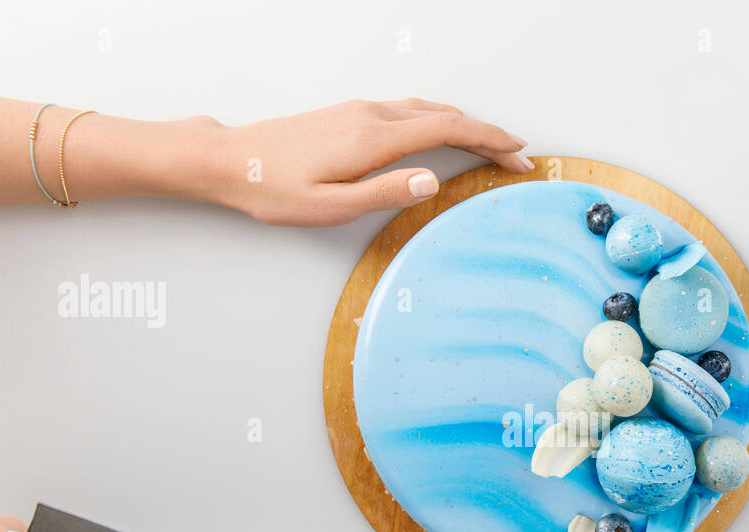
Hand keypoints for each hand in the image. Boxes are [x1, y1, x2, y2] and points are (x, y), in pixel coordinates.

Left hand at [204, 98, 531, 225]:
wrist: (229, 160)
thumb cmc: (272, 190)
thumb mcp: (330, 206)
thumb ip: (384, 193)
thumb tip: (431, 182)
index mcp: (372, 139)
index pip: (448, 130)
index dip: (490, 140)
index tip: (519, 155)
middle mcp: (370, 116)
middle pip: (445, 114)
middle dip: (488, 132)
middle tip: (518, 155)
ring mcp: (359, 110)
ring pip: (427, 108)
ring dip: (465, 124)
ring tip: (490, 143)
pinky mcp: (348, 114)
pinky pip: (408, 109)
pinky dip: (439, 119)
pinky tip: (442, 131)